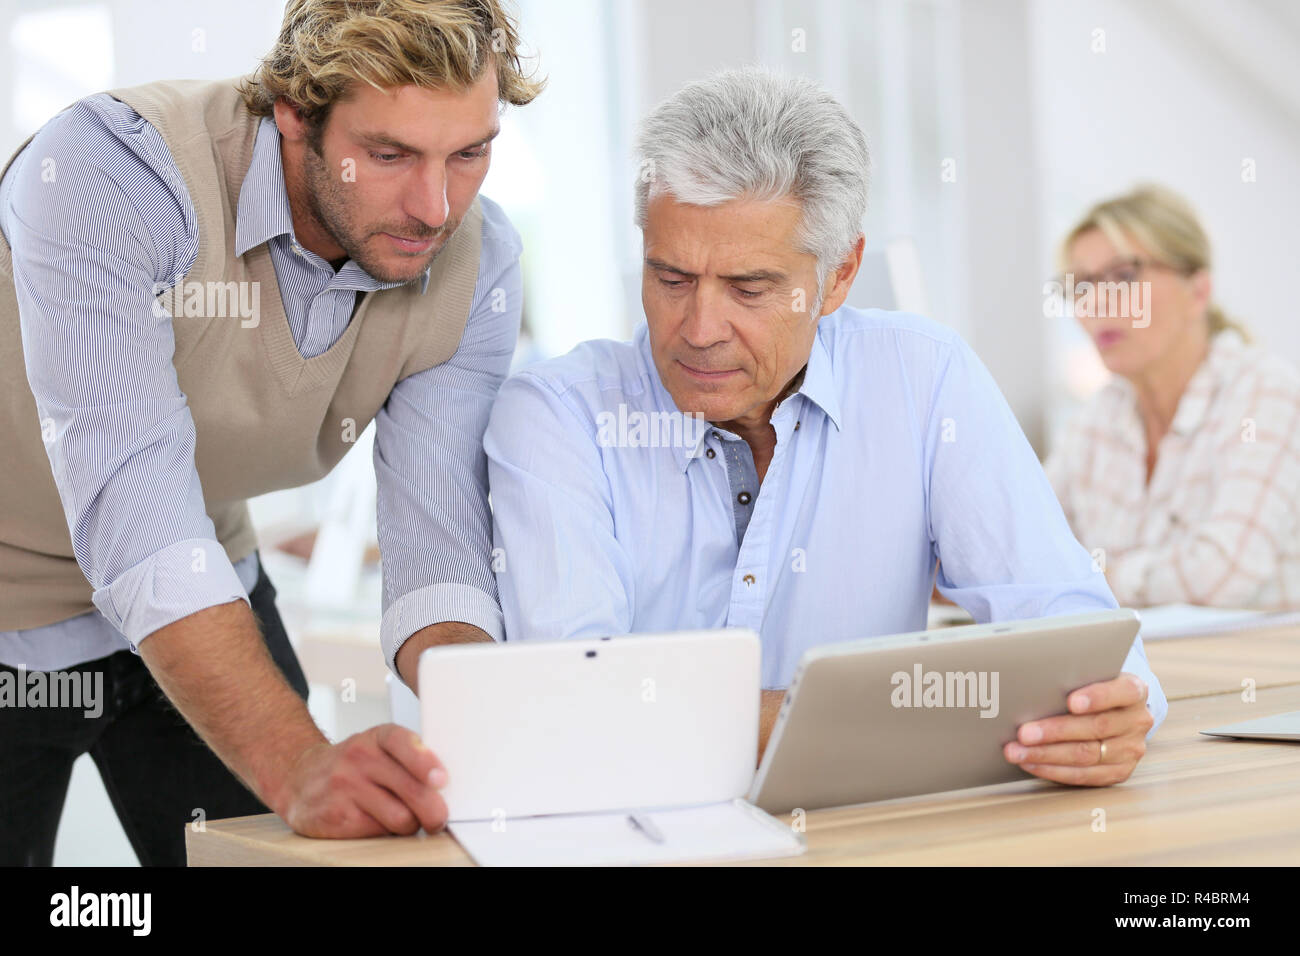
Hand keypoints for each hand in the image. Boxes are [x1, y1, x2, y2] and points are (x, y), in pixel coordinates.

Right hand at [274, 724, 449, 837]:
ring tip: (406, 819)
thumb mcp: (379, 750)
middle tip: (439, 818)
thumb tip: (445, 787)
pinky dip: (387, 833)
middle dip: (434, 809)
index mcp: (376, 737)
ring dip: (411, 824)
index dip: (425, 762)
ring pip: (401, 817)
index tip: (441, 780)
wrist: (300, 779)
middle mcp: (360, 758)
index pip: (402, 742)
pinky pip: (379, 832)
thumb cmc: (353, 766)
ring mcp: (346, 787)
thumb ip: (410, 759)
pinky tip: (380, 823)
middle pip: (411, 789)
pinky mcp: (337, 816)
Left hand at [1003, 672, 1152, 785]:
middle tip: (1024, 733)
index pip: (1121, 692)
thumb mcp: (1089, 676)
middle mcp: (1137, 721)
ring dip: (1046, 755)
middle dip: (1055, 731)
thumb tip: (1030, 685)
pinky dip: (1053, 770)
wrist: (1114, 711)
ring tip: (1017, 751)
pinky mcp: (1120, 771)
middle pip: (1096, 728)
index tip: (1071, 702)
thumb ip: (1072, 679)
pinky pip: (1084, 775)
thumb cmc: (1091, 689)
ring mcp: (1131, 749)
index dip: (1097, 697)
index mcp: (1134, 690)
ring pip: (1086, 754)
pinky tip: (1031, 764)